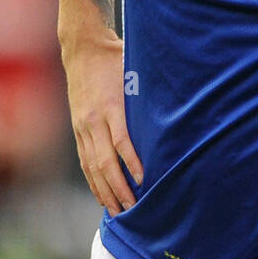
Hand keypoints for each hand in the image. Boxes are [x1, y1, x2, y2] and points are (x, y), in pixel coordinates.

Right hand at [63, 31, 142, 213]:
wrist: (82, 48)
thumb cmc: (115, 58)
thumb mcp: (135, 70)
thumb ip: (150, 93)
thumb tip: (179, 110)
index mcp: (111, 106)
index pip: (121, 140)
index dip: (133, 163)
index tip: (145, 180)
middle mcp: (94, 120)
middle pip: (105, 161)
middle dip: (118, 187)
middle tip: (133, 208)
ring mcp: (83, 126)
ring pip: (92, 166)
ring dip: (104, 190)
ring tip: (117, 210)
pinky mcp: (78, 129)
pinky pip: (84, 160)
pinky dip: (92, 180)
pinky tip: (100, 195)